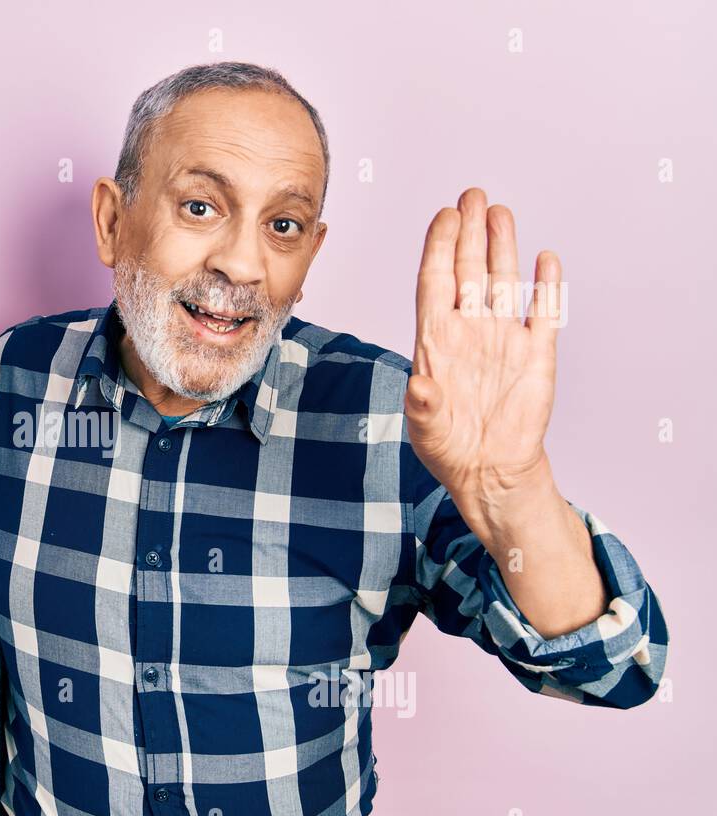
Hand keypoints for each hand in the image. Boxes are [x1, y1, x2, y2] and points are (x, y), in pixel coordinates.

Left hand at [406, 187, 563, 528]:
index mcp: (436, 340)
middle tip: (473, 194)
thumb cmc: (448, 448)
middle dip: (470, 231)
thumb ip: (423, 404)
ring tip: (499, 211)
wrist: (490, 471)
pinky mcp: (536, 354)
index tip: (444, 215)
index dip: (439, 246)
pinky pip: (543, 311)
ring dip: (502, 246)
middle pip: (469, 270)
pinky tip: (545, 258)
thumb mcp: (426, 427)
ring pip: (503, 280)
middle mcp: (470, 331)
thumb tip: (419, 385)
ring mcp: (504, 339)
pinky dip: (546, 285)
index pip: (436, 281)